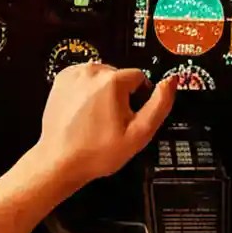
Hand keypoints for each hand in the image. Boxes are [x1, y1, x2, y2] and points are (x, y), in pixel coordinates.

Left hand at [34, 63, 176, 189]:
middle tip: (113, 122)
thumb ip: (160, 104)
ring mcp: (74, 74)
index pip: (140, 78)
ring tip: (97, 119)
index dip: (140, 98)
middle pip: (120, 76)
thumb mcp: (139, 133)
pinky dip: (87, 91)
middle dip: (121, 95)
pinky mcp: (61, 79)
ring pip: (102, 77)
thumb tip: (171, 81)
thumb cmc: (97, 151)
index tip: (131, 117)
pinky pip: (85, 79)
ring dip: (104, 92)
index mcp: (113, 80)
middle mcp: (92, 70)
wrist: (60, 161)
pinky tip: (84, 112)